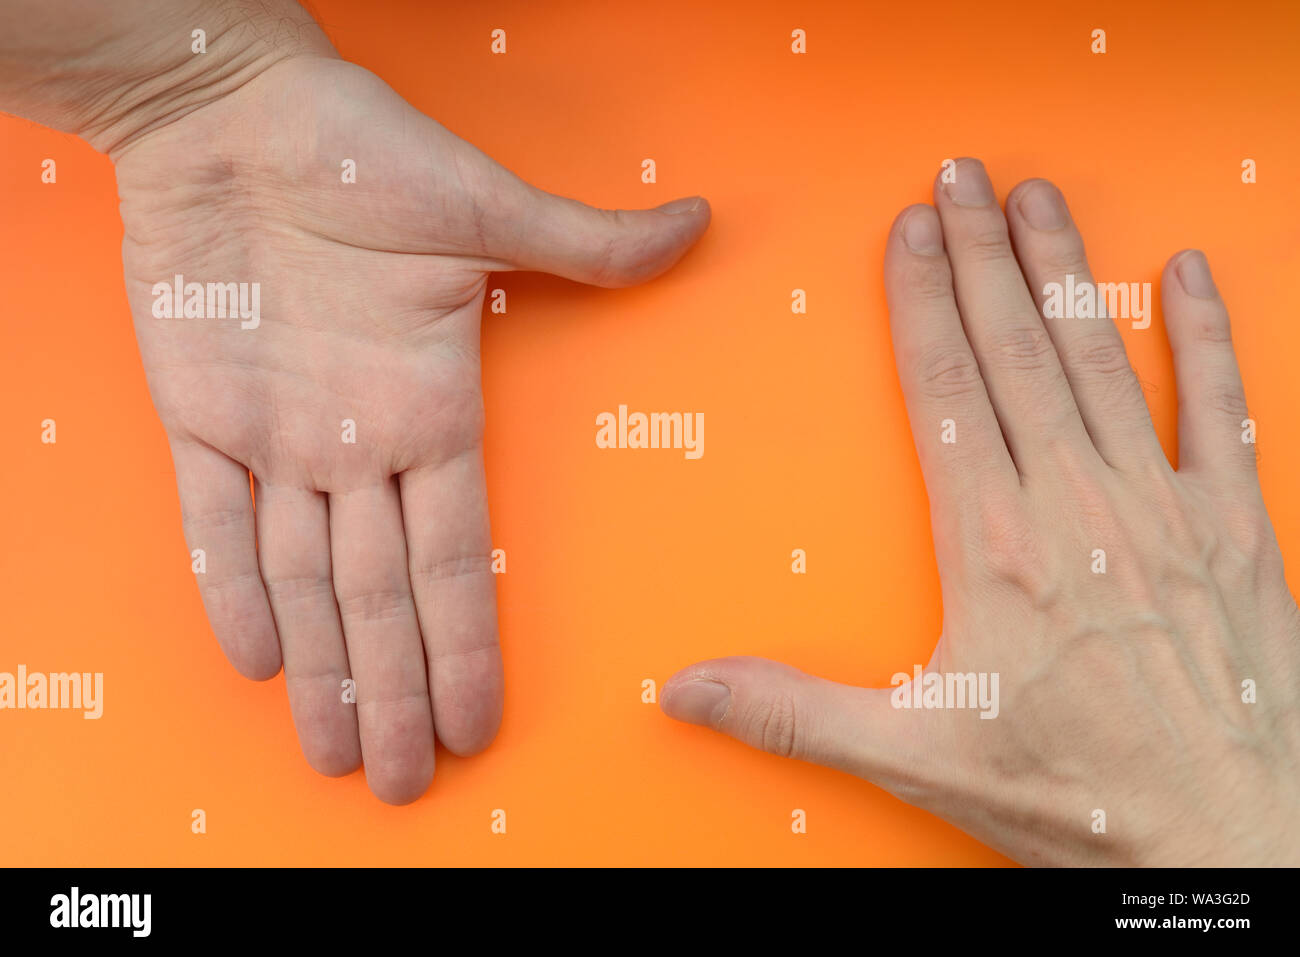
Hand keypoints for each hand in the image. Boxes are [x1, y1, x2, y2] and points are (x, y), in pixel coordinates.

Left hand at [112, 48, 709, 802]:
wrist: (236, 111)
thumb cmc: (364, 149)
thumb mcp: (482, 204)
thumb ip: (583, 242)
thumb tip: (696, 221)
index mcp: (431, 408)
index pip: (453, 558)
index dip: (464, 644)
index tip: (479, 722)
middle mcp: (361, 443)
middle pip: (381, 596)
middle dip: (396, 691)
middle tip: (409, 782)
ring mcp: (279, 436)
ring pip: (301, 579)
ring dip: (323, 668)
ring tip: (341, 753)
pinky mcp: (200, 414)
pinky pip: (213, 521)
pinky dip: (228, 588)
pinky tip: (258, 660)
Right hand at [661, 158, 1298, 864]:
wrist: (1230, 840)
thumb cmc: (1081, 797)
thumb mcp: (917, 756)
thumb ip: (793, 711)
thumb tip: (688, 690)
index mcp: (996, 548)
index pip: (943, 388)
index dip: (921, 298)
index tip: (909, 231)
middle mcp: (1078, 506)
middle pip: (1014, 350)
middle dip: (981, 252)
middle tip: (960, 175)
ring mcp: (1163, 508)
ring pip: (1102, 357)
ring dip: (1063, 271)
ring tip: (1037, 200)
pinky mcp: (1234, 529)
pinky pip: (1220, 408)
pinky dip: (1204, 336)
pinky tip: (1185, 275)